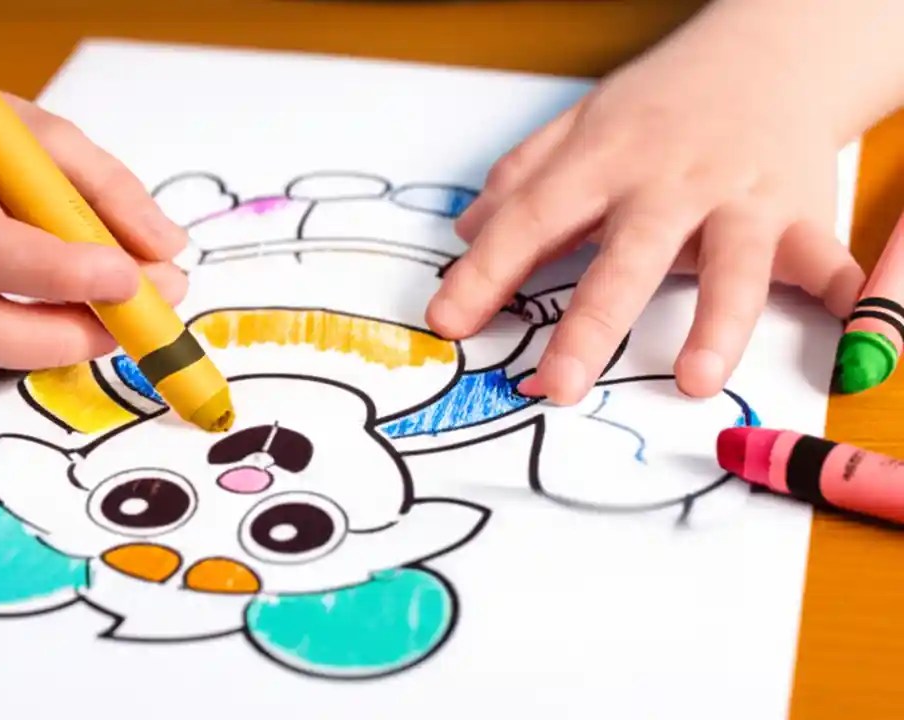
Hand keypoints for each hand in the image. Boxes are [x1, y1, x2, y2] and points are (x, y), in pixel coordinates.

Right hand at [0, 94, 187, 368]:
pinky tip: (89, 322)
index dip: (56, 273)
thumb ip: (103, 186)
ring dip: (63, 345)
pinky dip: (44, 342)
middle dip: (65, 333)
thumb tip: (165, 248)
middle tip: (141, 319)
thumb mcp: (39, 134)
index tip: (128, 278)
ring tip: (129, 322)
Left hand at [426, 36, 864, 403]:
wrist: (769, 49)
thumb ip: (522, 180)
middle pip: (627, 255)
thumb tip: (465, 231)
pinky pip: (823, 256)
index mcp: (602, 160)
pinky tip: (847, 327)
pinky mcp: (799, 211)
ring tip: (693, 380)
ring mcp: (739, 197)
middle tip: (559, 384)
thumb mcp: (580, 126)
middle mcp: (669, 181)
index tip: (447, 321)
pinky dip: (842, 292)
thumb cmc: (664, 102)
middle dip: (592, 323)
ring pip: (730, 263)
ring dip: (716, 323)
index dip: (486, 271)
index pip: (532, 219)